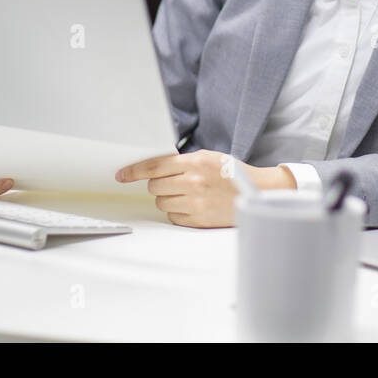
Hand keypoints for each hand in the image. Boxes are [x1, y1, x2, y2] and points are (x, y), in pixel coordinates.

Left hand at [115, 150, 295, 227]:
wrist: (256, 193)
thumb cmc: (231, 173)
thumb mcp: (209, 157)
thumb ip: (183, 161)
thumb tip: (156, 166)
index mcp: (195, 163)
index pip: (154, 166)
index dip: (133, 171)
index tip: (121, 174)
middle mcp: (193, 182)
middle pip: (154, 186)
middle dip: (157, 184)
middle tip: (170, 183)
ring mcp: (195, 203)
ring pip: (161, 202)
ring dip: (167, 198)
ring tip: (185, 194)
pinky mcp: (198, 220)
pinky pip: (173, 217)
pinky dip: (177, 212)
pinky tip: (191, 205)